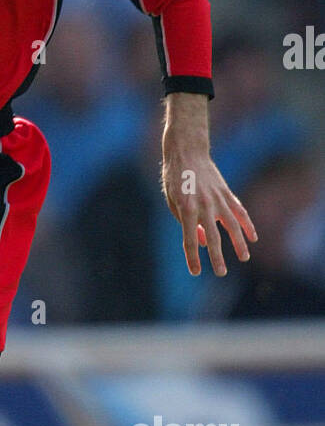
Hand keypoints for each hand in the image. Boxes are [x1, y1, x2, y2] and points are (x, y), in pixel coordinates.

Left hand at [161, 92, 256, 275]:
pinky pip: (240, 212)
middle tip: (221, 273)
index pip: (189, 240)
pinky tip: (253, 237)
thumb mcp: (172, 200)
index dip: (193, 258)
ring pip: (232, 226)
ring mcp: (218, 199)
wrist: (187, 151)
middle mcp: (204, 205)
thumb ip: (185, 222)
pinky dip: (248, 225)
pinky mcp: (227, 193)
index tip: (195, 272)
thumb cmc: (175, 177)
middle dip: (217, 257)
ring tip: (244, 258)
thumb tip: (201, 242)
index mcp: (186, 208)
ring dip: (239, 244)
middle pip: (212, 237)